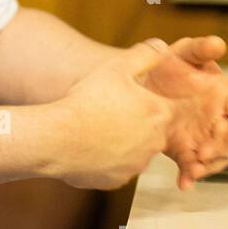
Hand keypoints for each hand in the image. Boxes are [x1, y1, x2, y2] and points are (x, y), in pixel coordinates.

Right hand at [55, 42, 174, 190]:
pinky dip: (105, 160)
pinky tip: (87, 147)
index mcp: (158, 114)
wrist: (57, 137)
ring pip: (134, 152)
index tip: (134, 99)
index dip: (152, 102)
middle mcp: (154, 144)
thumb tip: (163, 47)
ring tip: (96, 128)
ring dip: (122, 142)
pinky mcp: (116, 181)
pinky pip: (115, 168)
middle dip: (136, 122)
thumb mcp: (116, 67)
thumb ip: (145, 55)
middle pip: (153, 132)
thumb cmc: (86, 100)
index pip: (171, 109)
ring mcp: (135, 166)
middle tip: (110, 112)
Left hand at [139, 35, 227, 189]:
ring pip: (215, 158)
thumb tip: (218, 43)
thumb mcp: (183, 53)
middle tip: (204, 151)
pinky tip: (183, 183)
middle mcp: (216, 119)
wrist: (139, 82)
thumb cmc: (168, 64)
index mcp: (224, 97)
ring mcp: (201, 136)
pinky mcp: (183, 149)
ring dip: (208, 167)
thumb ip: (200, 49)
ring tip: (194, 170)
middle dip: (221, 149)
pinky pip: (191, 166)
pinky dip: (189, 177)